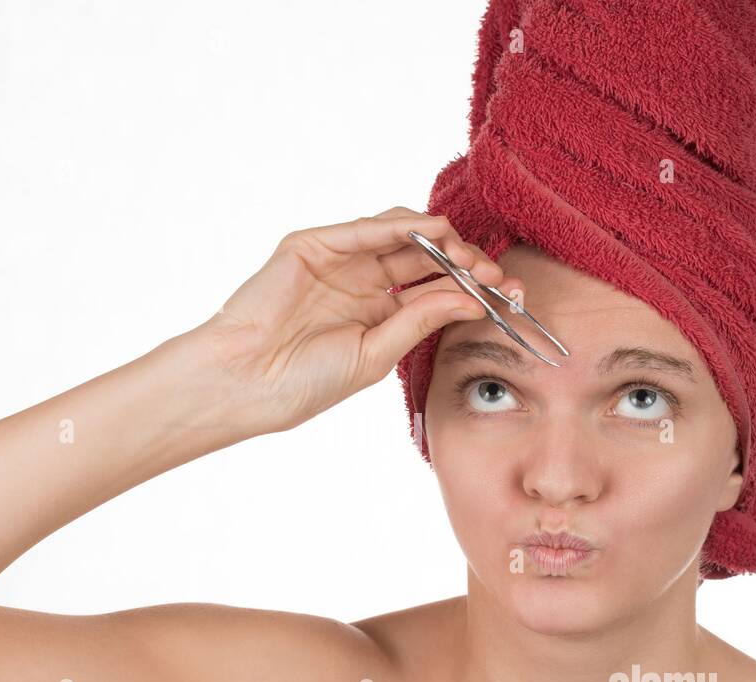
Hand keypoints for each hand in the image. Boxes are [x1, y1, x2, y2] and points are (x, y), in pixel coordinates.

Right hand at [191, 207, 521, 433]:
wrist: (246, 383)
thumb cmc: (301, 382)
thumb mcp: (374, 355)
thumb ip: (419, 321)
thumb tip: (472, 300)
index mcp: (376, 313)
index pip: (435, 290)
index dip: (473, 288)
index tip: (509, 295)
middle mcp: (361, 282)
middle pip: (426, 258)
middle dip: (466, 262)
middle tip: (497, 275)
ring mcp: (338, 260)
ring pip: (401, 236)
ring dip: (442, 241)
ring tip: (472, 258)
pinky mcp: (313, 245)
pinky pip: (365, 227)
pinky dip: (402, 225)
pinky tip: (434, 232)